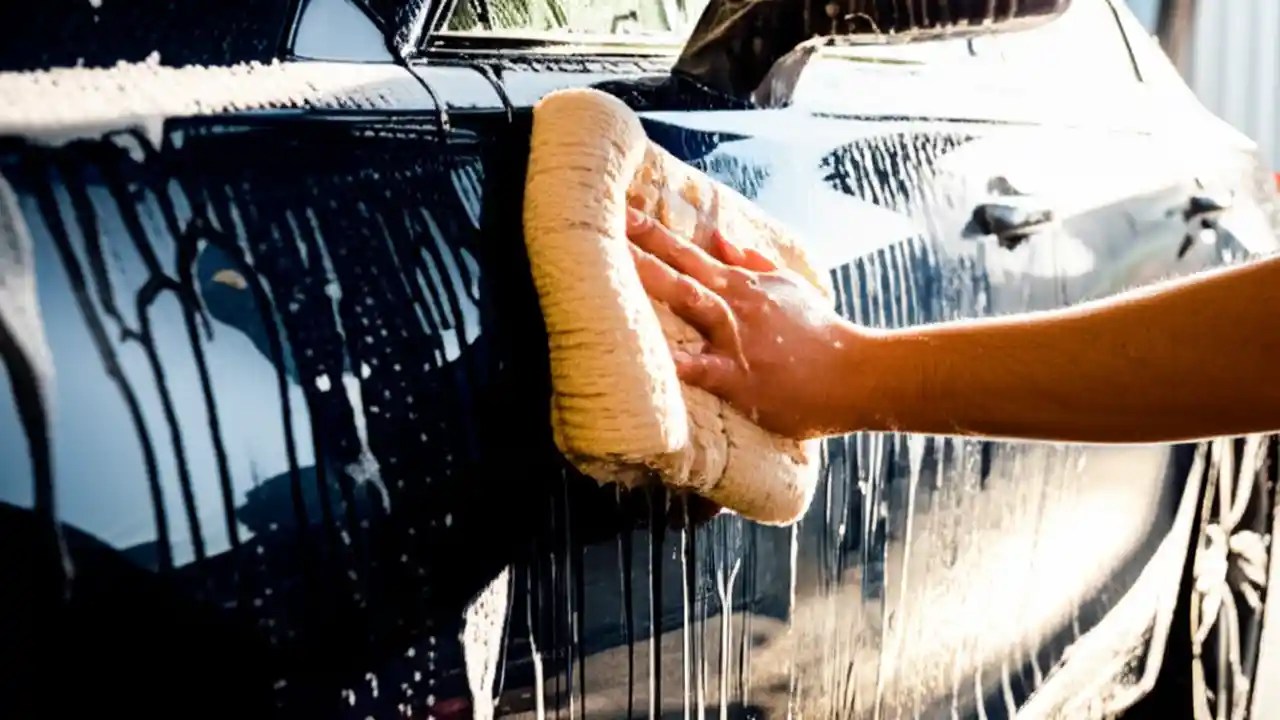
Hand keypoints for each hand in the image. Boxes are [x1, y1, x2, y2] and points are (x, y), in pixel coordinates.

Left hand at [626, 208, 866, 439]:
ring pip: (689, 302)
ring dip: (654, 283)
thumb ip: (750, 260)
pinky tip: (651, 359)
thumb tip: (715, 235)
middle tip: (603, 227)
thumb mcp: (788, 287)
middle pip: (679, 270)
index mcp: (740, 284)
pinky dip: (678, 362)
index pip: (687, 251)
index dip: (651, 232)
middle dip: (640, 249)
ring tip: (615, 273)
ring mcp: (736, 338)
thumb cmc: (819, 333)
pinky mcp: (741, 378)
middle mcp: (734, 303)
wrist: (855, 373)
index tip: (618, 211)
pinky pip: (703, 368)